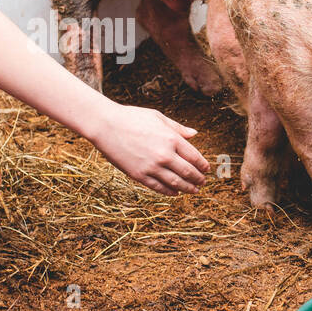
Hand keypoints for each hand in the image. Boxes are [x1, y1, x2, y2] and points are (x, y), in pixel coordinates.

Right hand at [91, 104, 209, 194]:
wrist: (105, 125)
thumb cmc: (132, 118)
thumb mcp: (158, 118)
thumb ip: (177, 128)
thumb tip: (195, 134)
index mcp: (172, 139)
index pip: (195, 157)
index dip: (203, 165)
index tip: (206, 169)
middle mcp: (164, 155)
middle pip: (188, 172)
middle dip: (198, 179)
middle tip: (203, 182)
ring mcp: (151, 166)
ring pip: (176, 183)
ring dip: (187, 188)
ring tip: (194, 190)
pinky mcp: (139, 175)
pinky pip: (158, 187)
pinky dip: (169, 191)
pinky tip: (175, 192)